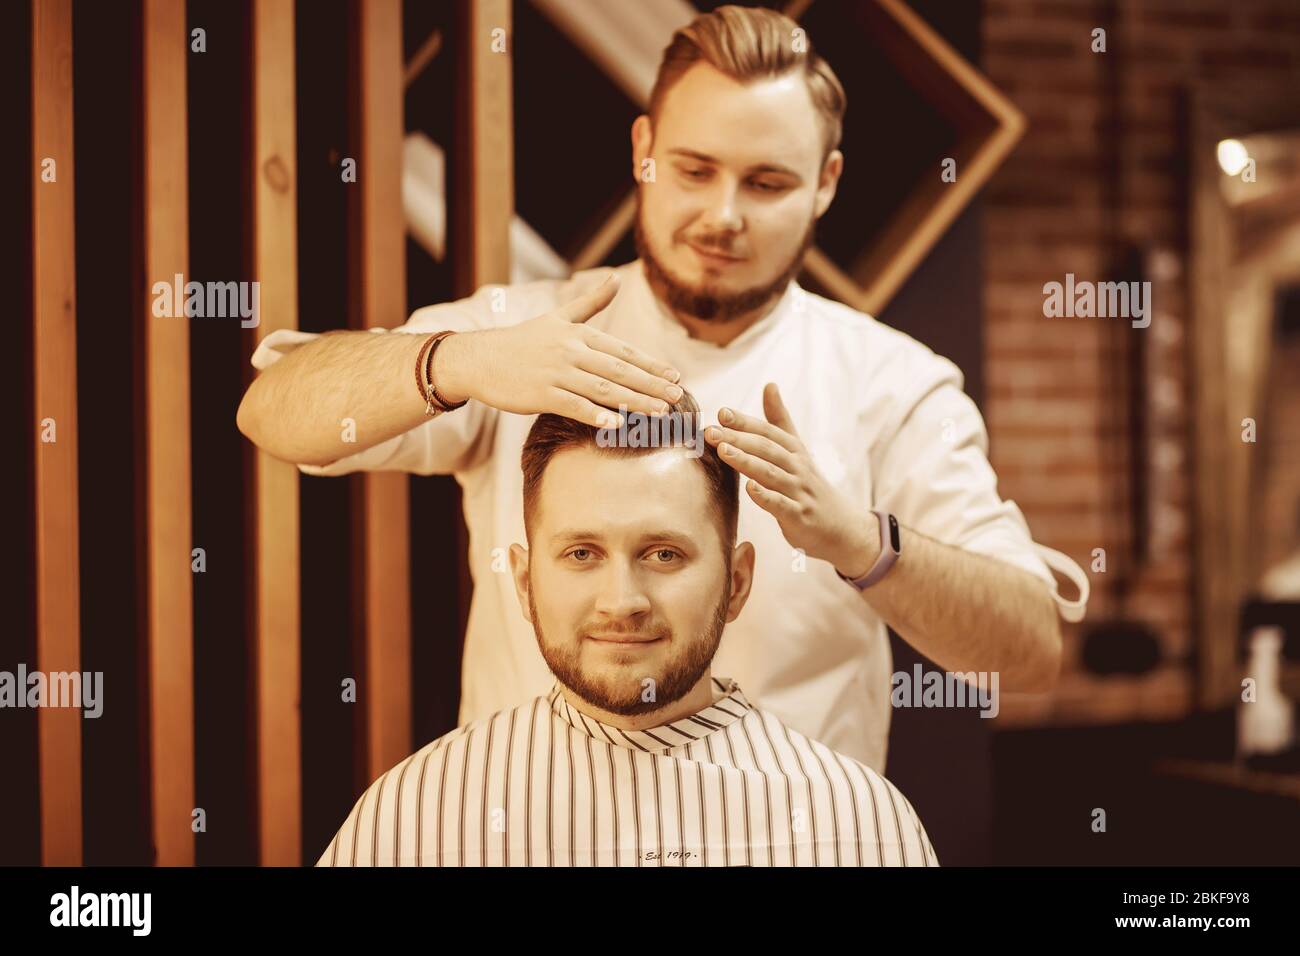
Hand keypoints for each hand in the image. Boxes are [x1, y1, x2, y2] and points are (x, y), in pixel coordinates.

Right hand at [434, 274, 682, 426]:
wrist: (479, 358)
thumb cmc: (522, 341)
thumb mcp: (557, 317)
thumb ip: (590, 303)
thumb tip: (617, 279)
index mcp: (578, 334)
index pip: (623, 350)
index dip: (650, 364)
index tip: (675, 376)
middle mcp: (570, 351)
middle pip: (619, 369)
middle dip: (651, 384)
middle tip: (676, 396)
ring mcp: (556, 373)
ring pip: (602, 388)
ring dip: (633, 401)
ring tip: (659, 413)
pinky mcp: (540, 394)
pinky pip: (573, 406)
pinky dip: (595, 415)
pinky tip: (616, 424)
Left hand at [704, 383, 878, 577]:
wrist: (841, 526)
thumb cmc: (809, 484)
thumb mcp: (797, 450)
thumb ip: (780, 420)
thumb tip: (770, 384)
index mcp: (794, 450)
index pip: (768, 432)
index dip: (745, 422)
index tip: (722, 412)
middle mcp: (798, 467)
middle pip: (766, 449)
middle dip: (738, 438)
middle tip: (711, 431)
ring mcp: (799, 492)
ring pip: (771, 473)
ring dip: (746, 461)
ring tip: (723, 450)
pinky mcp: (799, 516)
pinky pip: (781, 505)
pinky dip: (766, 496)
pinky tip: (750, 488)